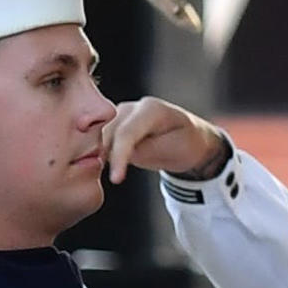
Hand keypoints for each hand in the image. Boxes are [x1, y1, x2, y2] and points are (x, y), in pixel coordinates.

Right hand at [103, 94, 229, 186]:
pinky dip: (98, 154)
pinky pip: (100, 140)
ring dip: (97, 155)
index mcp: (151, 109)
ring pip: (99, 137)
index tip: (116, 179)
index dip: (119, 157)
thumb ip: (146, 150)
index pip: (126, 133)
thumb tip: (119, 155)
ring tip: (105, 174)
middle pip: (108, 133)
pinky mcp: (114, 126)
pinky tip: (102, 167)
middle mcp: (132, 107)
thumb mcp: (173, 150)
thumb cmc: (186, 143)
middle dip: (103, 156)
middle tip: (108, 179)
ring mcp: (120, 115)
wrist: (190, 139)